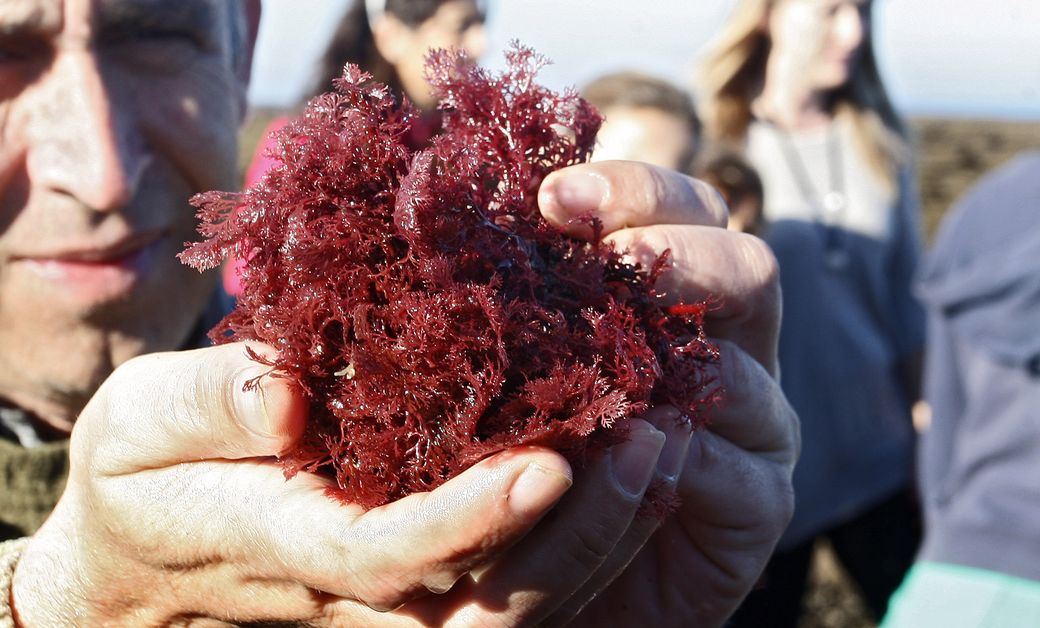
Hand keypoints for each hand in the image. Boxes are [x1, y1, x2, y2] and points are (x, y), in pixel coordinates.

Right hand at [11, 342, 667, 625]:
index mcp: (287, 546)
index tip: (548, 461)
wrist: (143, 553)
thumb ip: (206, 405)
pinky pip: (523, 582)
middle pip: (492, 603)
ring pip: (525, 605)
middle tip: (654, 440)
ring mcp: (400, 598)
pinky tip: (636, 462)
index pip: (392, 556)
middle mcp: (360, 592)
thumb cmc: (140, 477)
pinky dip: (591, 535)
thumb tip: (286, 394)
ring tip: (668, 441)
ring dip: (608, 536)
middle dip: (584, 534)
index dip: (472, 520)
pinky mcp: (425, 582)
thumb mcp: (136, 423)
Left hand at [537, 161, 798, 626]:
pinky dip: (683, 462)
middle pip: (746, 267)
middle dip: (679, 253)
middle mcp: (728, 351)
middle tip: (604, 262)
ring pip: (740, 370)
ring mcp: (755, 429)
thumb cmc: (517, 460)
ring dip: (668, 365)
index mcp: (674, 301)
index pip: (681, 214)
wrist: (546, 582)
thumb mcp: (500, 372)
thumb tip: (440, 230)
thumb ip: (501, 308)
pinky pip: (738, 474)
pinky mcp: (757, 507)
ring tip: (596, 366)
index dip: (632, 191)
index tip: (551, 198)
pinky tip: (625, 453)